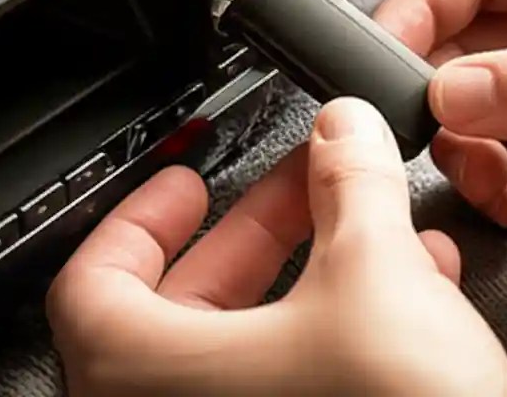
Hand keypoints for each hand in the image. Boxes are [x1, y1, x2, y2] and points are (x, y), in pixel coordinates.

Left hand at [46, 97, 506, 396]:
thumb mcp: (376, 273)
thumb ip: (350, 184)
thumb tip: (344, 135)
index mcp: (141, 376)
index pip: (94, 278)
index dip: (142, 214)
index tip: (186, 180)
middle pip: (185, 308)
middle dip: (259, 232)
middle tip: (305, 186)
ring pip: (252, 353)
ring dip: (314, 279)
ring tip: (370, 229)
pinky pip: (296, 392)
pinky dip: (341, 340)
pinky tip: (412, 299)